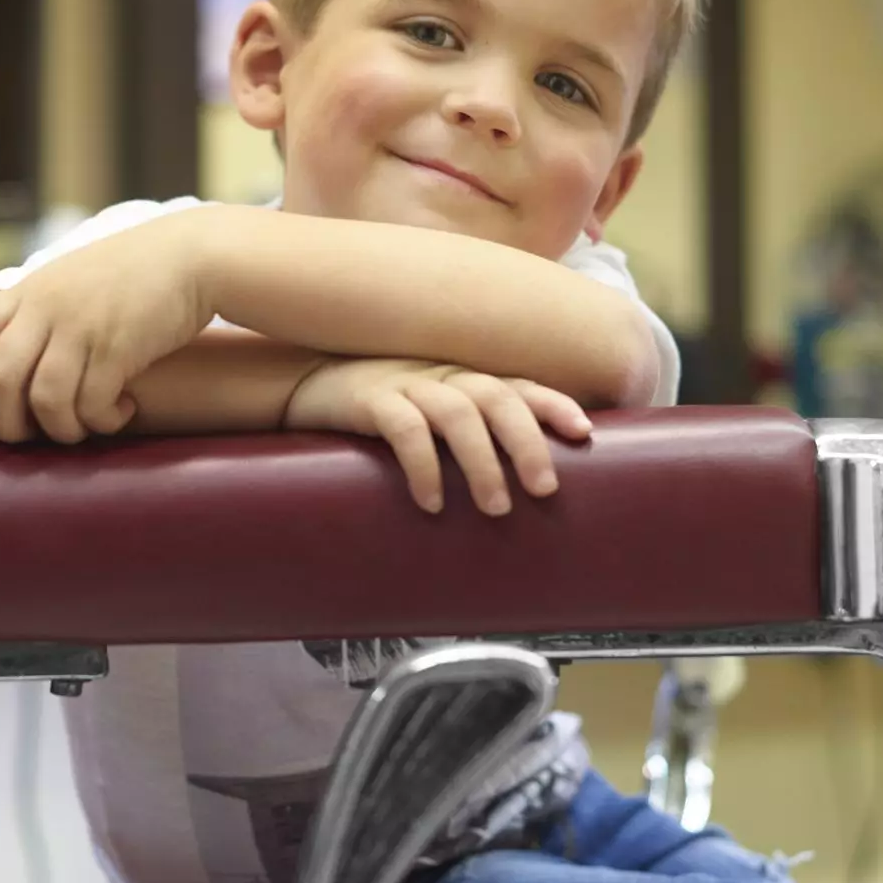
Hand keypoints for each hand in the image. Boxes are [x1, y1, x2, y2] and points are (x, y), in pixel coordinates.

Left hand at [0, 211, 215, 442]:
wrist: (191, 255)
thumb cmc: (132, 273)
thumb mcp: (69, 280)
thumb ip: (36, 311)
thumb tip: (10, 359)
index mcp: (27, 292)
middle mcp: (46, 309)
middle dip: (5, 423)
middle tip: (25, 437)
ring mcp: (81, 328)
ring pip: (46, 402)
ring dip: (61, 429)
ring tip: (82, 427)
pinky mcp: (119, 348)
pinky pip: (93, 406)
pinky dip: (103, 421)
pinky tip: (120, 411)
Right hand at [283, 357, 591, 514]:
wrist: (299, 383)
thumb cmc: (372, 406)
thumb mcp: (423, 410)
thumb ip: (462, 429)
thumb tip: (507, 484)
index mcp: (459, 377)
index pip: (516, 384)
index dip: (552, 404)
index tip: (583, 432)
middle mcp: (439, 374)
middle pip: (497, 397)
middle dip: (527, 442)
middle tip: (544, 490)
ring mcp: (404, 383)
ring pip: (458, 414)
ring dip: (483, 462)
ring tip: (496, 508)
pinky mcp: (368, 399)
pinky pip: (404, 428)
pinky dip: (425, 465)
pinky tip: (432, 501)